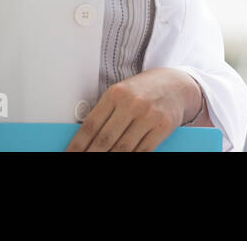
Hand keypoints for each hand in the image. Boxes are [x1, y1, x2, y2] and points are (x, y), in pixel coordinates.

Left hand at [66, 67, 202, 151]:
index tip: (69, 155)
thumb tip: (85, 141)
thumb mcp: (122, 93)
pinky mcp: (163, 126)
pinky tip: (124, 160)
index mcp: (116, 93)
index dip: (77, 145)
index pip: (90, 126)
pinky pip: (143, 151)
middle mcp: (132, 103)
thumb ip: (106, 112)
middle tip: (83, 161)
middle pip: (104, 140)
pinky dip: (131, 158)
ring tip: (101, 163)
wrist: (177, 84)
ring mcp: (149, 115)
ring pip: (122, 149)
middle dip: (92, 155)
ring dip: (109, 159)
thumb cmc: (144, 90)